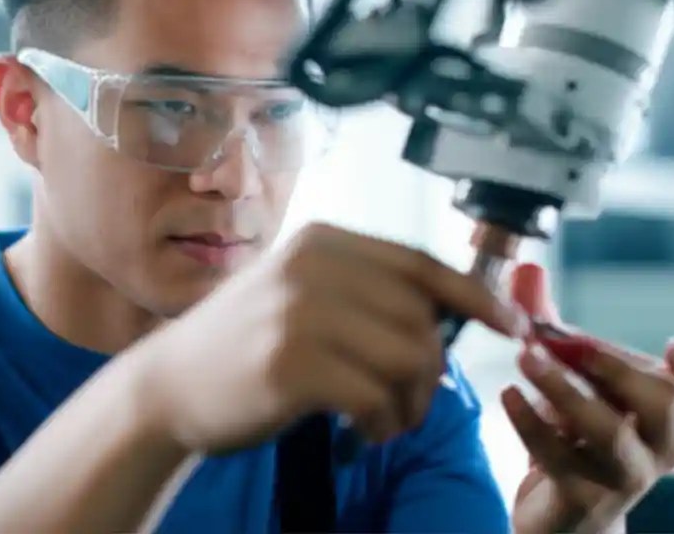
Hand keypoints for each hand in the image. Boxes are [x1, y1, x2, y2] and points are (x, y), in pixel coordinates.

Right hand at [140, 223, 521, 452]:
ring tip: (389, 421)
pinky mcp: (291, 365)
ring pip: (409, 358)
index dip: (473, 294)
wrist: (166, 387)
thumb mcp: (299, 294)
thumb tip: (455, 315)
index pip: (419, 262)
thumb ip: (364, 292)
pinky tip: (366, 432)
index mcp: (321, 241)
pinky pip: (376, 397)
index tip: (508, 323)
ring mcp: (299, 313)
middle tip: (412, 405)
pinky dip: (384, 423)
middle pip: (421, 318)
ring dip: (412, 403)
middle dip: (431, 371)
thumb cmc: (245, 346)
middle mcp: (312, 267)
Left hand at [502, 265, 673, 533]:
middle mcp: (660, 447)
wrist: (557, 510)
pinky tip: (508, 394)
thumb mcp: (568, 373)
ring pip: (612, 436)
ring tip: (525, 358)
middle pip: (668, 407)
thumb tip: (526, 267)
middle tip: (563, 340)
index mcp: (671, 410)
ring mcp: (626, 478)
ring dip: (566, 390)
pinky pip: (561, 460)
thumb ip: (548, 319)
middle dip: (616, 367)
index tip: (672, 345)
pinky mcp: (584, 501)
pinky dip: (531, 423)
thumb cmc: (575, 428)